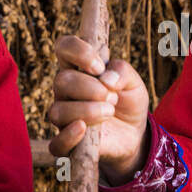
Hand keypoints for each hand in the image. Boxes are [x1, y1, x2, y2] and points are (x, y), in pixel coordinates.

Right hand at [47, 35, 150, 184]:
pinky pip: (56, 143)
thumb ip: (123, 71)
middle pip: (61, 80)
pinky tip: (84, 130)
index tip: (99, 66)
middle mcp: (65, 91)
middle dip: (90, 88)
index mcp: (78, 69)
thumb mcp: (134, 82)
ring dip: (87, 110)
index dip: (77, 51)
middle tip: (112, 97)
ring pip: (58, 111)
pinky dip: (68, 137)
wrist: (134, 132)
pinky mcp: (68, 142)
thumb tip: (106, 78)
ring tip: (109, 111)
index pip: (64, 48)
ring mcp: (63, 117)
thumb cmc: (128, 101)